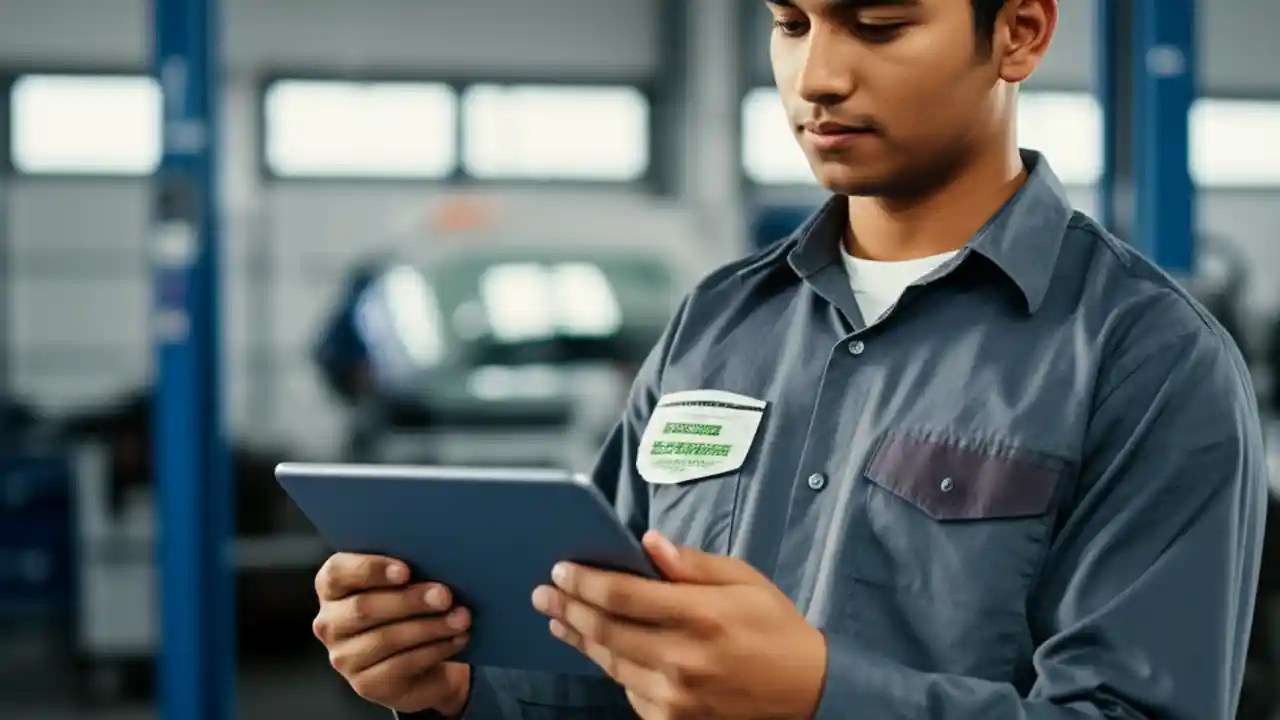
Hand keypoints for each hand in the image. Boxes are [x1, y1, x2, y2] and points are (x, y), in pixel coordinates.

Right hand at [313, 553, 471, 714]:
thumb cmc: (408, 611)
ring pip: (385, 639)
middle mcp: (330, 623)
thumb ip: (406, 572)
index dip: (370, 569)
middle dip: (409, 600)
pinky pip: (401, 665)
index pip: (337, 573)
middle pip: (363, 608)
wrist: (419, 665)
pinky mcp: (366, 684)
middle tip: (444, 595)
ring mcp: (344, 658)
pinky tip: (456, 639)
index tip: (406, 570)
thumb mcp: (403, 586)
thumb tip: (436, 560)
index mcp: (332, 589)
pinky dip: (434, 650)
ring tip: (460, 618)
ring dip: (429, 627)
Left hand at [532, 531, 826, 719]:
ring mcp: (675, 697)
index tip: (561, 569)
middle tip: (543, 593)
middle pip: (606, 630)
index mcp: (701, 616)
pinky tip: (597, 649)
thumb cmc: (775, 628)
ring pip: (611, 662)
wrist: (808, 693)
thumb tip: (648, 542)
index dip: (585, 581)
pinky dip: (610, 666)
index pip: (624, 595)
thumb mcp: (745, 581)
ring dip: (579, 638)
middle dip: (569, 608)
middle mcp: (682, 659)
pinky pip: (628, 690)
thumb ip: (692, 564)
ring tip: (558, 619)